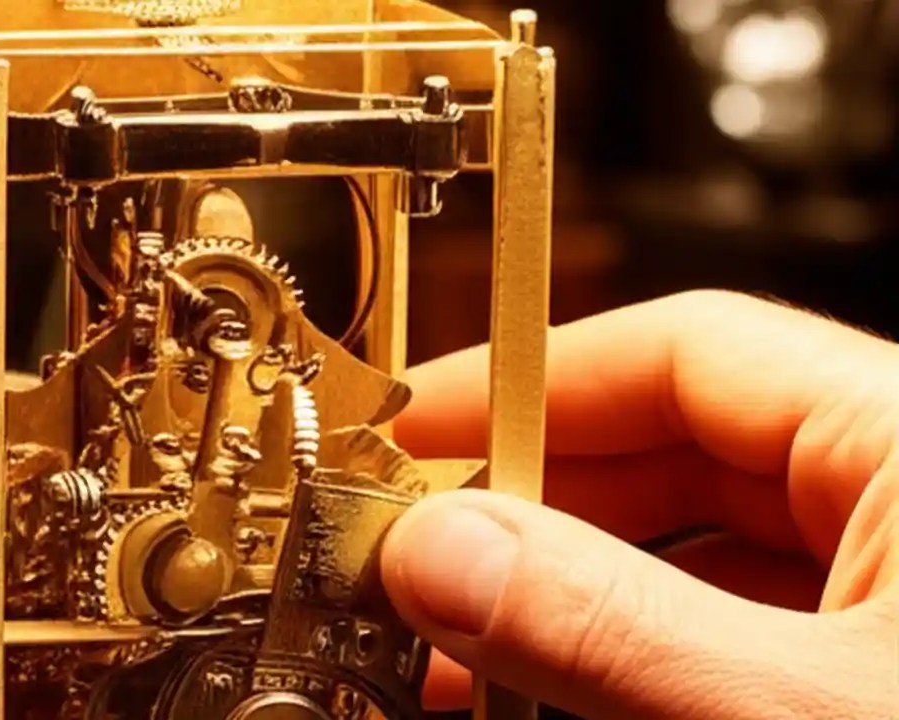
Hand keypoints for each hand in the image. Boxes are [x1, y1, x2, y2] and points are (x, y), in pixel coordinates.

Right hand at [382, 291, 897, 718]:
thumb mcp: (798, 709)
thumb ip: (614, 625)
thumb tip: (446, 553)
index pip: (685, 347)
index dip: (526, 381)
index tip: (413, 429)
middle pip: (671, 451)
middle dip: (527, 508)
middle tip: (412, 553)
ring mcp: (895, 590)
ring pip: (691, 553)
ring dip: (562, 597)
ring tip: (455, 643)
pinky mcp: (871, 669)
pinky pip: (729, 631)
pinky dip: (627, 657)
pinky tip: (543, 689)